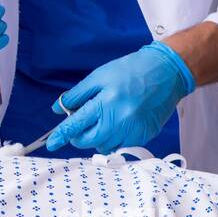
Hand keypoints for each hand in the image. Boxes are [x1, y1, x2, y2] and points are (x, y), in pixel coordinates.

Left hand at [45, 42, 194, 152]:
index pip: (76, 125)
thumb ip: (77, 95)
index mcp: (105, 103)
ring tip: (102, 119)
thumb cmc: (131, 70)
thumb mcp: (99, 76)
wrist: (166, 72)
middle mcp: (120, 121)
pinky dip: (114, 138)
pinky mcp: (145, 136)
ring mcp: (134, 131)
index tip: (51, 143)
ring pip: (105, 146)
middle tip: (79, 125)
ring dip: (97, 138)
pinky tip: (117, 123)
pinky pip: (122, 145)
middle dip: (78, 136)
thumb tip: (59, 109)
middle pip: (88, 141)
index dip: (61, 135)